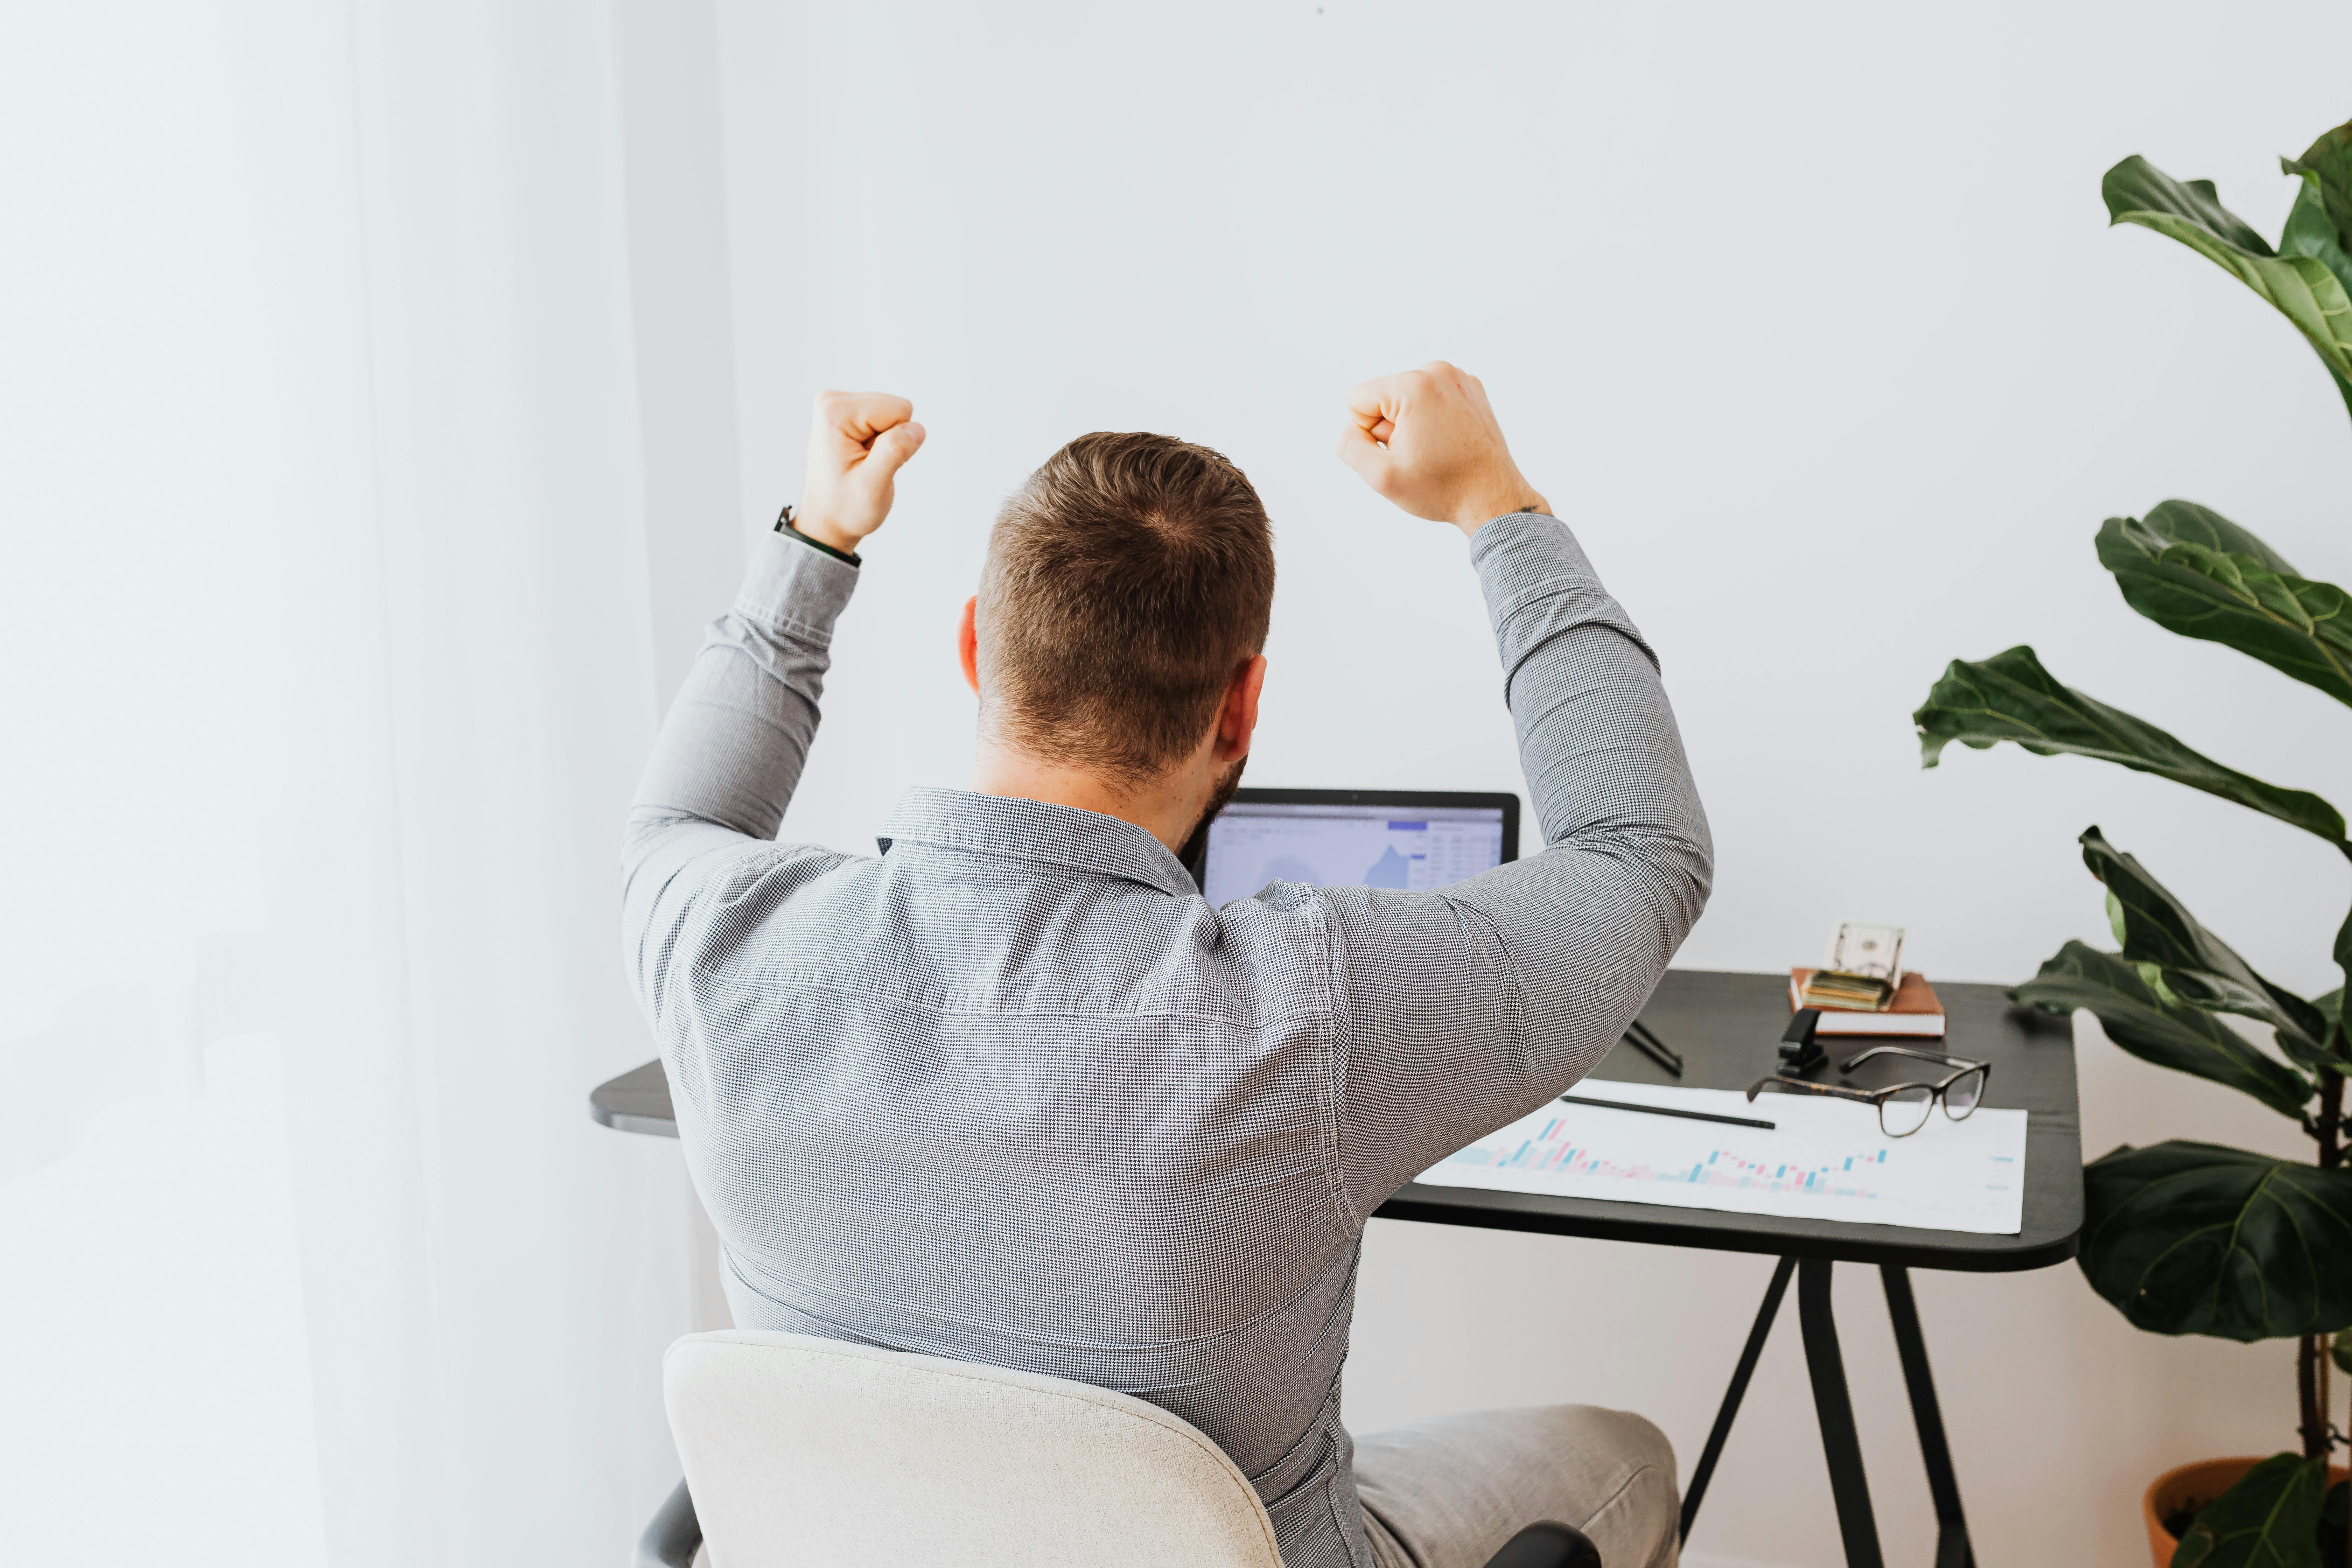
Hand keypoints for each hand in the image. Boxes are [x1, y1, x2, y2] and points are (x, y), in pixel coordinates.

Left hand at [794, 390, 925, 552]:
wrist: (826, 520)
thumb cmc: (845, 507)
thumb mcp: (872, 486)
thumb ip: (894, 452)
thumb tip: (916, 428)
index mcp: (835, 412)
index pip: (898, 410)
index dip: (896, 442)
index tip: (873, 463)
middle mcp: (832, 401)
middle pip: (895, 408)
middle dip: (890, 440)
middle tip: (868, 466)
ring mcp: (837, 405)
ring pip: (892, 413)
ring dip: (885, 443)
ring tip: (864, 464)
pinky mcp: (845, 413)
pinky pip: (883, 419)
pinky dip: (879, 441)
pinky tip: (862, 458)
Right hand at [1336, 362, 1547, 536]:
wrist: (1493, 497)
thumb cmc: (1440, 488)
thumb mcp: (1380, 476)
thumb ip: (1348, 445)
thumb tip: (1351, 427)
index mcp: (1413, 384)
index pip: (1358, 399)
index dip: (1368, 433)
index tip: (1398, 451)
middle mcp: (1437, 371)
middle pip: (1383, 396)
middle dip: (1392, 427)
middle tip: (1420, 454)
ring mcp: (1458, 377)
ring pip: (1406, 398)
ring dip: (1411, 424)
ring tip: (1435, 449)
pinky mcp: (1471, 388)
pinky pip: (1430, 399)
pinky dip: (1432, 420)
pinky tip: (1447, 442)